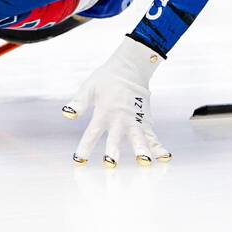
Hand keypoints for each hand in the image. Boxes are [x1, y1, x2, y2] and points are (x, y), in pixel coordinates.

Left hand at [62, 36, 169, 166]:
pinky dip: (159, 147)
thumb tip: (67, 114)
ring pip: (139, 138)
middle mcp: (120, 119)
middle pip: (116, 138)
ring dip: (141, 150)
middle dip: (113, 152)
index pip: (91, 134)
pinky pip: (153, 137)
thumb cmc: (108, 78)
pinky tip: (164, 159)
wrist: (131, 67)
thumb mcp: (89, 88)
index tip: (78, 161)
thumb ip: (79, 103)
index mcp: (104, 113)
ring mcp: (135, 121)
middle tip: (110, 164)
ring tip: (144, 162)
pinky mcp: (146, 121)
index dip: (84, 148)